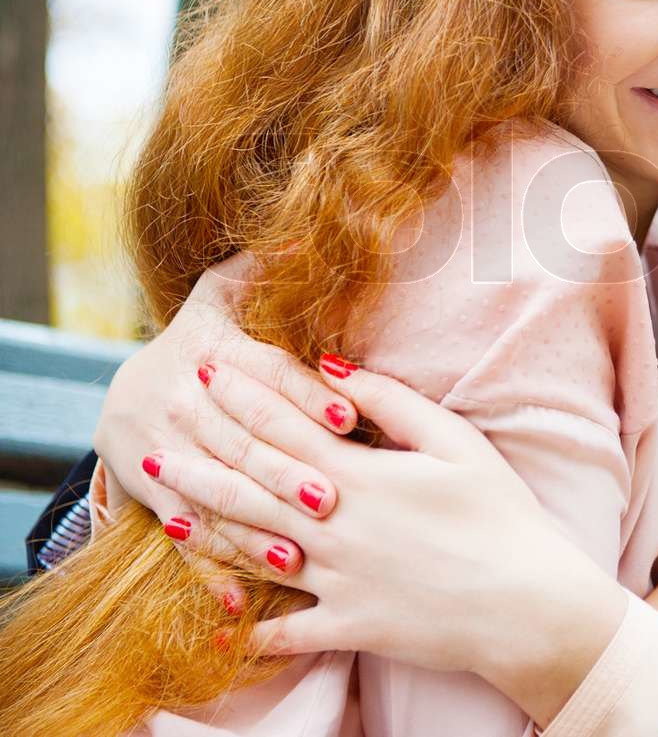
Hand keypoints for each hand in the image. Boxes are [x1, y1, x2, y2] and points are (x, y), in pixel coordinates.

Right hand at [93, 255, 355, 585]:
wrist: (129, 391)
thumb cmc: (209, 339)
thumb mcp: (227, 293)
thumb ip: (268, 265)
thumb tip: (307, 231)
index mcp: (212, 351)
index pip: (264, 373)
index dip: (305, 395)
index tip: (349, 417)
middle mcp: (182, 403)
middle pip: (240, 442)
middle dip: (284, 473)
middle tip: (332, 498)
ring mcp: (164, 456)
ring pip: (212, 496)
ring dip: (254, 529)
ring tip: (297, 555)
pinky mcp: (154, 499)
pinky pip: (184, 540)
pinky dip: (211, 573)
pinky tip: (239, 605)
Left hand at [173, 362, 625, 724]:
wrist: (526, 604)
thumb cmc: (502, 514)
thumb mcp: (457, 443)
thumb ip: (392, 403)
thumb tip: (333, 368)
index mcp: (359, 477)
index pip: (281, 428)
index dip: (240, 398)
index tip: (207, 371)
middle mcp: (333, 528)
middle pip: (250, 484)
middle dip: (203, 452)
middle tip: (162, 428)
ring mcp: (335, 581)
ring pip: (252, 551)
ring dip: (206, 526)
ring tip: (166, 505)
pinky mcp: (348, 625)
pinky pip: (286, 631)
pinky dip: (250, 628)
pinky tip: (219, 621)